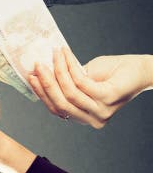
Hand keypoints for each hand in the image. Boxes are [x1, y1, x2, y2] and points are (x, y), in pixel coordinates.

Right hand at [29, 48, 152, 127]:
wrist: (141, 69)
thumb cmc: (113, 73)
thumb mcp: (84, 80)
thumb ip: (66, 84)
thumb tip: (40, 74)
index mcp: (85, 117)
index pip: (56, 109)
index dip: (42, 93)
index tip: (31, 77)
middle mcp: (93, 119)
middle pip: (60, 103)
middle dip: (46, 83)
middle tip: (37, 65)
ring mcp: (101, 110)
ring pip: (69, 93)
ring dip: (57, 71)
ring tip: (53, 55)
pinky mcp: (107, 97)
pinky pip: (80, 82)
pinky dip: (70, 66)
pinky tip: (65, 54)